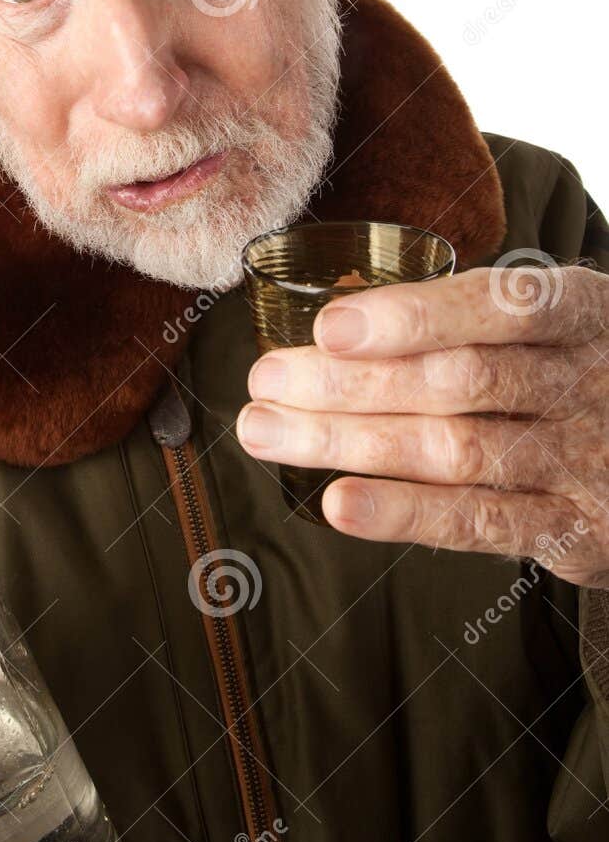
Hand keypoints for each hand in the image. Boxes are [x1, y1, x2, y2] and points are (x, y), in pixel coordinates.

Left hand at [237, 261, 608, 587]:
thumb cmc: (580, 370)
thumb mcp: (557, 322)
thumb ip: (470, 317)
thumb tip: (336, 322)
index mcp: (582, 313)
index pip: (500, 307)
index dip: (414, 317)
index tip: (331, 327)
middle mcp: (588, 384)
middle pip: (458, 383)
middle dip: (350, 383)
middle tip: (265, 381)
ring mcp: (586, 463)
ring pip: (455, 452)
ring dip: (350, 442)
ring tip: (266, 432)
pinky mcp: (576, 534)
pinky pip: (479, 523)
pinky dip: (403, 513)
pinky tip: (338, 502)